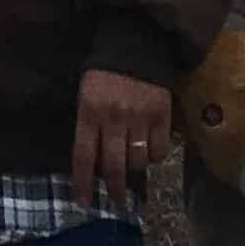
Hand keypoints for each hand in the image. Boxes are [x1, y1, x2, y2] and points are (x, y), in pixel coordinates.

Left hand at [71, 68, 174, 210]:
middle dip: (113, 189)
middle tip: (115, 199)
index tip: (84, 203)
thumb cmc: (104, 73)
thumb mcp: (85, 95)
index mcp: (89, 111)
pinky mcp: (162, 114)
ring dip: (134, 173)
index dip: (82, 183)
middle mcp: (114, 116)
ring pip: (137, 161)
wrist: (135, 42)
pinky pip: (159, 150)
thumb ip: (88, 126)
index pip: (83, 155)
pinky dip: (154, 157)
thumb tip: (92, 166)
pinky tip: (149, 153)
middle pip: (113, 165)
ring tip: (132, 176)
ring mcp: (140, 116)